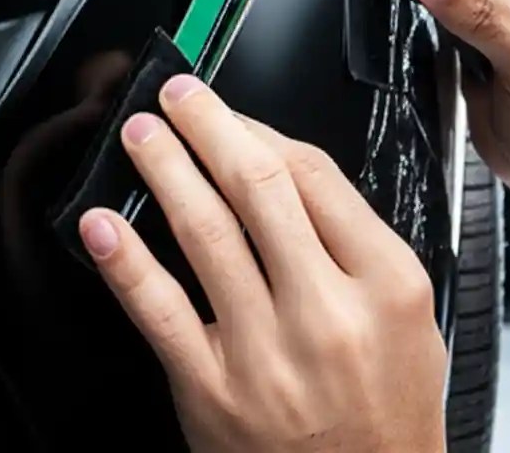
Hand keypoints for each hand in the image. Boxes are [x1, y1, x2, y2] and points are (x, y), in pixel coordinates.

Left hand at [77, 75, 446, 452]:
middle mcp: (326, 312)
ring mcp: (266, 352)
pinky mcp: (213, 390)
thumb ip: (354, 242)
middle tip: (176, 98)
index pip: (313, 175)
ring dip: (164, 171)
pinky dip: (124, 261)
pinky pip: (158, 310)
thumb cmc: (385, 412)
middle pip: (256, 186)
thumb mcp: (407, 317)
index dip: (259, 128)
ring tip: (141, 137)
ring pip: (204, 234)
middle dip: (207, 126)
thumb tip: (281, 169)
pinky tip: (102, 225)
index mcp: (385, 282)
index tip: (231, 114)